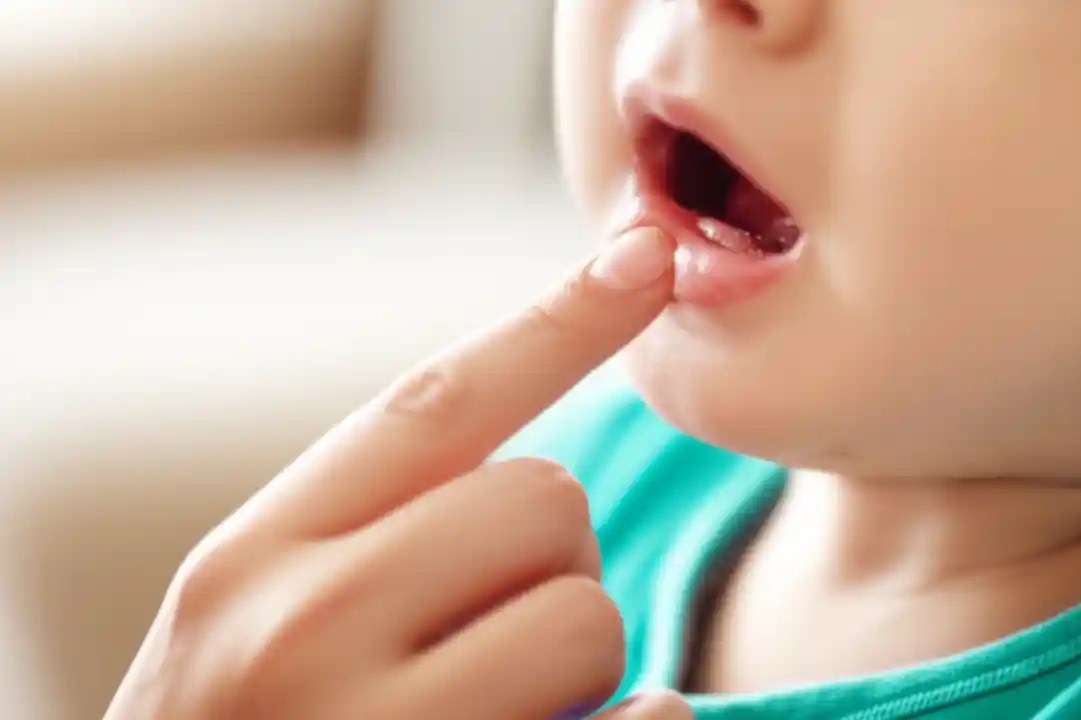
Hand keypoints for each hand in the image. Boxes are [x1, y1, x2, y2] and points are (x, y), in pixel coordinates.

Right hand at [105, 228, 676, 719]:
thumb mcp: (250, 627)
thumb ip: (362, 540)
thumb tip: (539, 480)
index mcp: (248, 563)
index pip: (431, 404)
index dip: (553, 320)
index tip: (645, 256)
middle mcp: (300, 634)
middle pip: (542, 500)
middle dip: (544, 563)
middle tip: (480, 638)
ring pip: (589, 609)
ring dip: (574, 662)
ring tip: (490, 715)